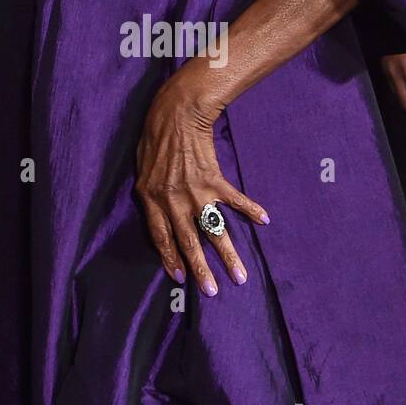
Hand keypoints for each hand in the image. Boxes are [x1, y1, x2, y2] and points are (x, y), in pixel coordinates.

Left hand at [135, 73, 269, 294]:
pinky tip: (263, 219)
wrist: (175, 112)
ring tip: (240, 276)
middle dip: (199, 268)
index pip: (160, 235)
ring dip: (228, 254)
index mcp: (151, 197)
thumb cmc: (154, 136)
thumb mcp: (142, 167)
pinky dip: (250, 209)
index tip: (179, 277)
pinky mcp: (214, 180)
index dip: (169, 257)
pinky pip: (234, 200)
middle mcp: (173, 199)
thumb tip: (157, 211)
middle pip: (188, 240)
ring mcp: (195, 192)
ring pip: (213, 230)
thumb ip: (150, 192)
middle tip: (210, 291)